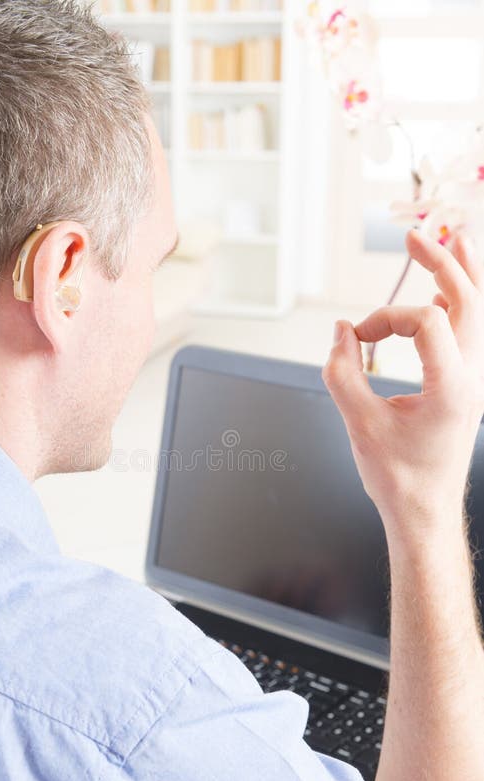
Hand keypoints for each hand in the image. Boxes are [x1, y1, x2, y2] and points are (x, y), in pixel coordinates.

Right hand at [323, 230, 483, 534]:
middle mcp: (472, 379)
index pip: (424, 321)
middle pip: (468, 300)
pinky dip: (460, 304)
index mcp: (451, 388)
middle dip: (442, 261)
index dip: (384, 319)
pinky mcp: (467, 387)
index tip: (356, 338)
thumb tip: (341, 332)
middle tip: (413, 236)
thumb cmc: (396, 477)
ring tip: (455, 238)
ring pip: (479, 312)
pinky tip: (447, 291)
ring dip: (464, 274)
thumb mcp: (359, 424)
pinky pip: (472, 333)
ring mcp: (475, 382)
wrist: (425, 512)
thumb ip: (342, 372)